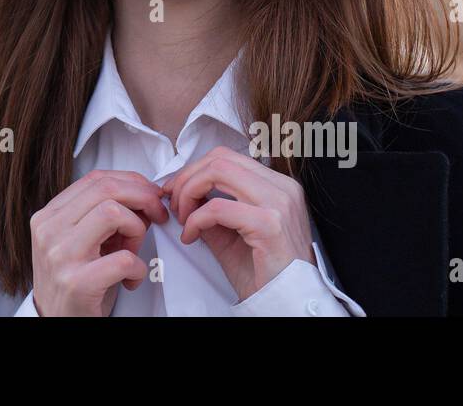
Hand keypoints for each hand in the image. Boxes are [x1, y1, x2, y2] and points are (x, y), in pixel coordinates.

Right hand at [28, 170, 168, 315]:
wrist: (57, 324)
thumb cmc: (73, 283)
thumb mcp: (80, 242)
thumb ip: (102, 216)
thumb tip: (143, 196)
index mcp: (48, 217)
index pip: (94, 179)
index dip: (130, 181)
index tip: (148, 193)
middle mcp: (50, 232)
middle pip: (106, 190)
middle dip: (142, 198)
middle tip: (157, 214)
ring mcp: (61, 256)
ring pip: (114, 214)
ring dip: (136, 230)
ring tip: (133, 251)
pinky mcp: (77, 283)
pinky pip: (124, 259)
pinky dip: (138, 268)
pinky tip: (131, 278)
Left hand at [160, 145, 315, 301]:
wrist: (288, 303)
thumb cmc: (265, 274)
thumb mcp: (232, 233)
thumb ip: (211, 209)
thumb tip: (183, 193)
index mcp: (278, 186)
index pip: (228, 158)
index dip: (195, 170)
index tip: (176, 189)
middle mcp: (282, 188)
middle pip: (220, 159)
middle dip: (187, 178)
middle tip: (174, 203)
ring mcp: (279, 202)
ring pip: (218, 172)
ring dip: (189, 193)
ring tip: (183, 218)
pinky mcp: (269, 223)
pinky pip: (217, 208)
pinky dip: (194, 220)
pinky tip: (190, 236)